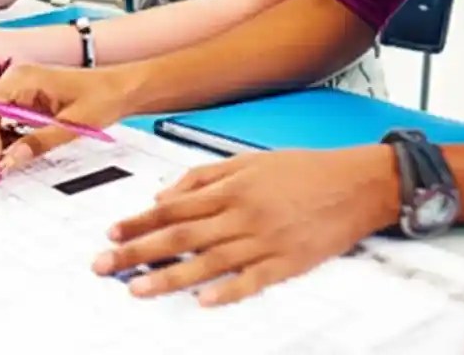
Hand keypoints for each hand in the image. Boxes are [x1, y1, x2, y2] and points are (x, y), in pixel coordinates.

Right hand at [0, 64, 131, 182]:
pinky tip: (5, 161)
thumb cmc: (103, 97)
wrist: (123, 90)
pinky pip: (6, 124)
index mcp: (24, 78)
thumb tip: (9, 160)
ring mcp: (20, 93)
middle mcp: (16, 82)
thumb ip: (39, 142)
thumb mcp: (72, 124)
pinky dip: (4, 143)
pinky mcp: (27, 105)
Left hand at [93, 147, 400, 305]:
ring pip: (208, 262)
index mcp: (229, 188)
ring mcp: (265, 240)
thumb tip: (163, 197)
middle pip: (179, 236)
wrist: (358, 183)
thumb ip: (201, 177)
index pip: (171, 208)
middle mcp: (241, 214)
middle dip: (137, 252)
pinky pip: (253, 280)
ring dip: (170, 277)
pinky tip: (204, 302)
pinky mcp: (289, 262)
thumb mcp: (246, 160)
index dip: (138, 222)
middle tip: (105, 264)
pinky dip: (228, 292)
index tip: (112, 234)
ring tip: (138, 288)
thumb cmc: (302, 170)